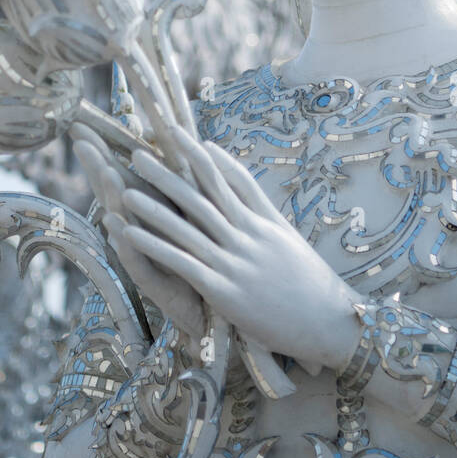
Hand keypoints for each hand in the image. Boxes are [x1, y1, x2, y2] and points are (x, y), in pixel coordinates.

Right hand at [72, 124, 205, 346]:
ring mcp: (145, 257)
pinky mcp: (153, 284)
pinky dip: (127, 242)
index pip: (125, 175)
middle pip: (116, 193)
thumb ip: (178, 187)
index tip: (84, 123)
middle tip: (81, 138)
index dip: (105, 150)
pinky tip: (116, 224)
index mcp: (154, 212)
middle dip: (99, 165)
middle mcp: (142, 232)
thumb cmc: (199, 264)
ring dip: (114, 198)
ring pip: (125, 222)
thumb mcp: (190, 219)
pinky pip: (137, 260)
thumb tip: (171, 147)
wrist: (211, 314)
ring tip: (105, 172)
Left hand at [110, 124, 361, 375]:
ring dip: (154, 207)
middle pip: (202, 197)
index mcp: (262, 222)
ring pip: (188, 227)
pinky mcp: (226, 291)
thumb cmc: (309, 283)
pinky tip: (131, 234)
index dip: (202, 156)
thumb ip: (261, 209)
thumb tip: (237, 183)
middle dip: (168, 173)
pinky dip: (156, 246)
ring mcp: (236, 262)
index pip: (229, 179)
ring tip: (125, 189)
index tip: (177, 133)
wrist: (331, 323)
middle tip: (138, 151)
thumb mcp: (287, 237)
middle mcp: (248, 236)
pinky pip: (184, 263)